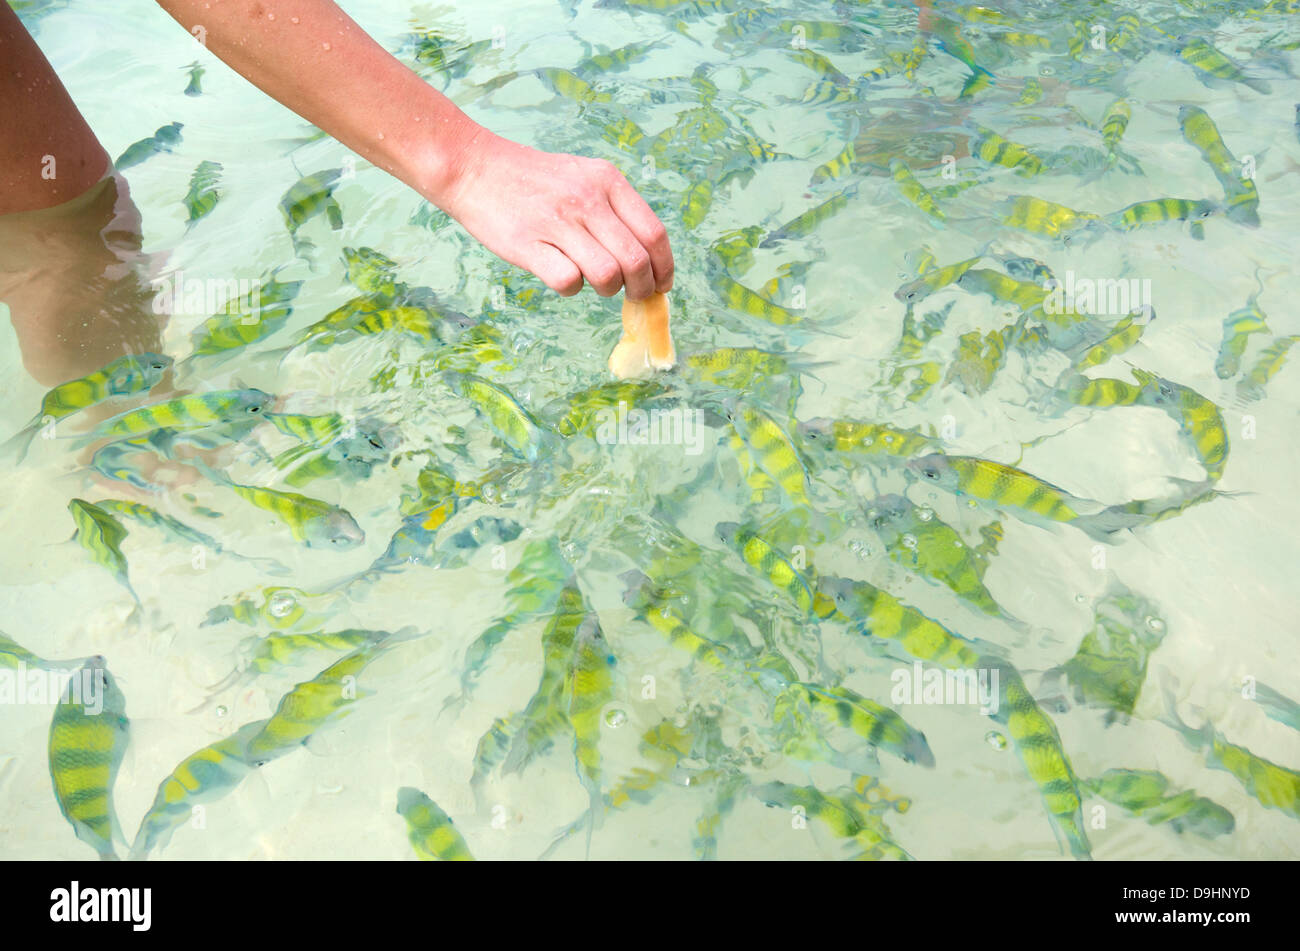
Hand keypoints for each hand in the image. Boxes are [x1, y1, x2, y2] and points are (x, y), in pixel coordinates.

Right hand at [434, 128, 673, 299]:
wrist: (475, 167)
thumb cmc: (533, 180)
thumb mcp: (583, 176)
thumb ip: (615, 209)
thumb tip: (647, 258)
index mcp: (607, 181)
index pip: (654, 234)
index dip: (664, 268)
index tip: (661, 285)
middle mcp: (587, 199)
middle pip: (636, 261)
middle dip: (641, 288)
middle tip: (632, 296)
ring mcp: (557, 222)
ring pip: (608, 276)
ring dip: (607, 290)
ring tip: (593, 282)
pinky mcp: (529, 245)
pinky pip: (568, 283)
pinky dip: (571, 289)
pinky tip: (561, 276)